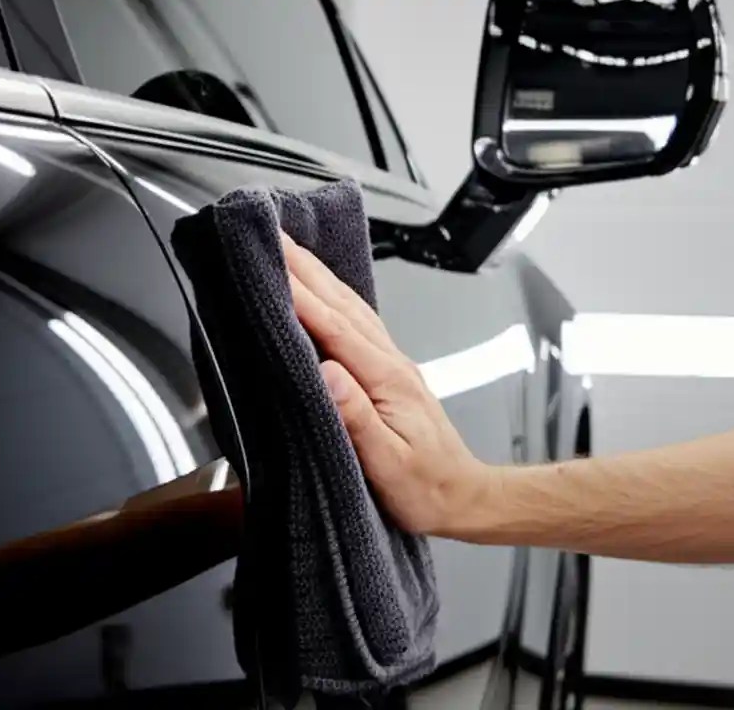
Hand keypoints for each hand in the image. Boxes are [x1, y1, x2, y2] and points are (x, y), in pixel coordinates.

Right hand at [281, 233, 495, 536]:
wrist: (466, 499)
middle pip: (342, 303)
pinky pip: (357, 320)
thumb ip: (356, 417)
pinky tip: (322, 290)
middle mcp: (391, 362)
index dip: (298, 296)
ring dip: (318, 274)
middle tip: (268, 234)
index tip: (268, 267)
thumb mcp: (388, 464)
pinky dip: (333, 296)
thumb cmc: (426, 490)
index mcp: (387, 379)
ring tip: (286, 249)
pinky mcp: (389, 372)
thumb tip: (327, 373)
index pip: (334, 328)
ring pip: (350, 305)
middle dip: (303, 266)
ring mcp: (392, 363)